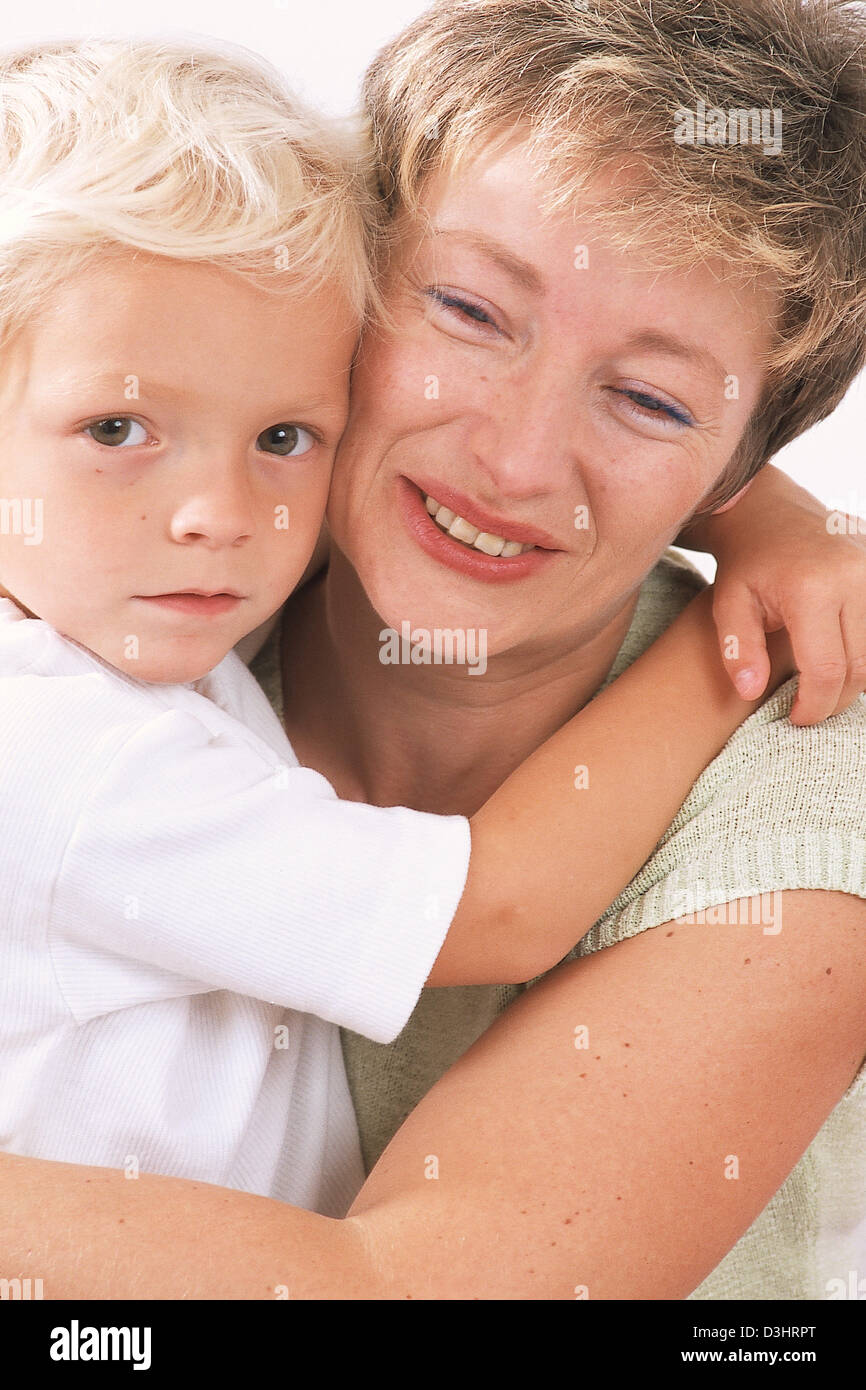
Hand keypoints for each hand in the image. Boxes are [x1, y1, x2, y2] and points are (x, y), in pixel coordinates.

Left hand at [678, 465, 865, 725]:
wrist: (768, 511)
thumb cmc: (745, 563)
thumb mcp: (728, 604)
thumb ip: (738, 650)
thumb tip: (751, 692)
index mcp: (811, 589)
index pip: (826, 669)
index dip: (814, 705)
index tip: (797, 719)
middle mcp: (852, 578)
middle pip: (859, 666)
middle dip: (835, 699)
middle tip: (809, 710)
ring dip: (854, 679)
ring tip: (823, 688)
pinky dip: (863, 653)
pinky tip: (840, 663)